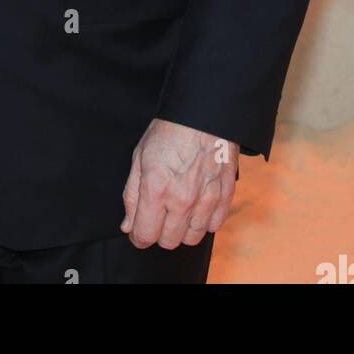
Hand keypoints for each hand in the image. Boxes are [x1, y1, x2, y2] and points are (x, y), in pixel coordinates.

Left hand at [120, 118, 238, 248]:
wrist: (203, 113)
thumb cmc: (168, 131)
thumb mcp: (139, 157)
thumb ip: (132, 195)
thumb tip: (128, 225)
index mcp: (156, 189)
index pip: (145, 234)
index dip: (138, 237)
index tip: (137, 232)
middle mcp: (182, 200)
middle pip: (169, 241)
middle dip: (158, 233)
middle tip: (157, 216)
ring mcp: (206, 199)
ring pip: (192, 238)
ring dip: (181, 230)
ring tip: (177, 211)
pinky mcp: (225, 196)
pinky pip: (213, 226)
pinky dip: (203, 222)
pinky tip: (196, 206)